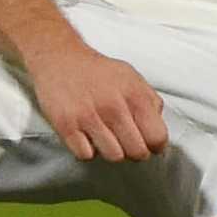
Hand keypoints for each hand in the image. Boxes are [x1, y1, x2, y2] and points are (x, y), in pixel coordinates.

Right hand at [25, 40, 169, 162]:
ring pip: (114, 157)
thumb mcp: (132, 78)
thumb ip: (150, 101)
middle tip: (125, 141)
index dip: (155, 145)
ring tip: (105, 136)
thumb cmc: (97, 71)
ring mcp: (89, 117)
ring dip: (111, 150)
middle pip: (137, 152)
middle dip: (134, 151)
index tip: (148, 144)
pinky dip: (87, 149)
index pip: (157, 137)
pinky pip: (86, 155)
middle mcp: (113, 106)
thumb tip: (157, 129)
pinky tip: (87, 135)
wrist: (59, 58)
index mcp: (134, 95)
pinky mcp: (66, 125)